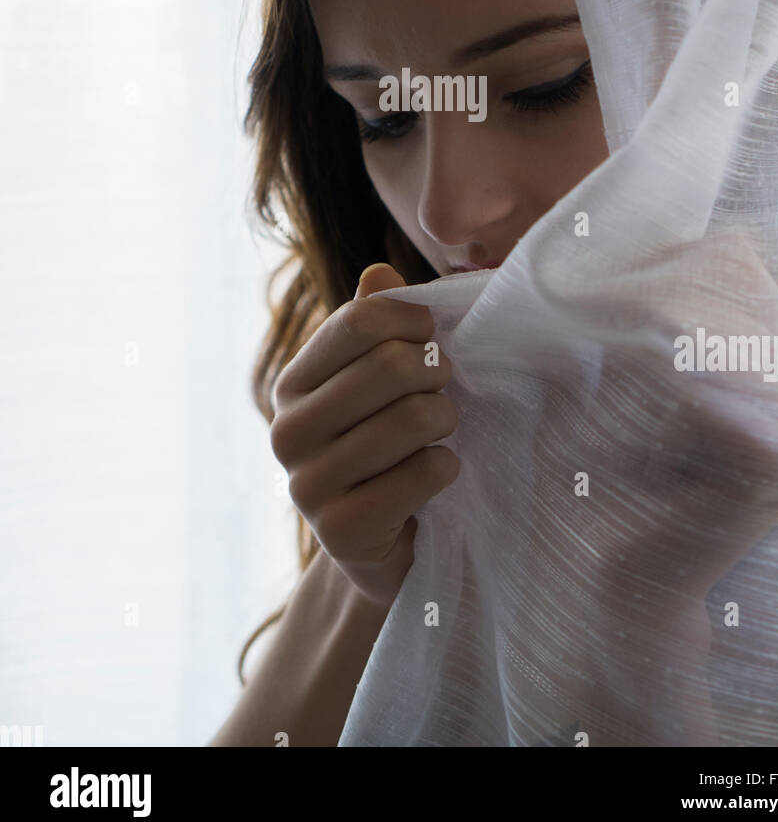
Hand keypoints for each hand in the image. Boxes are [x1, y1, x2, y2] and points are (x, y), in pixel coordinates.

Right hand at [270, 263, 460, 606]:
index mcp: (294, 383)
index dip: (412, 322)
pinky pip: (422, 475)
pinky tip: (438, 475)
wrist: (384, 549)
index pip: (358, 321)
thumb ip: (379, 325)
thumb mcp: (380, 385)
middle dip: (436, 374)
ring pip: (410, 420)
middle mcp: (287, 430)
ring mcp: (307, 485)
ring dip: (446, 422)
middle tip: (444, 391)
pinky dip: (446, 469)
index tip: (432, 338)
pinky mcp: (340, 532)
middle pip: (388, 366)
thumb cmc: (389, 449)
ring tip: (443, 431)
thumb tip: (379, 272)